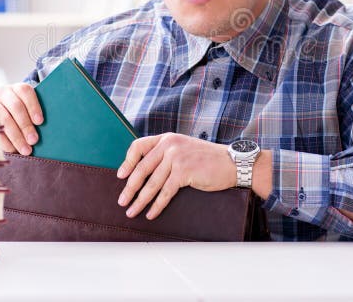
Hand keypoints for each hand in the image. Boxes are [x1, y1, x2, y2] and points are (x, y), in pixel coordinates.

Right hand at [0, 82, 42, 154]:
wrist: (9, 108)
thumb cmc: (28, 110)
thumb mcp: (32, 106)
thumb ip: (37, 113)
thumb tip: (46, 127)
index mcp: (18, 88)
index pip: (25, 92)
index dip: (33, 106)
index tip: (40, 122)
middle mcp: (4, 94)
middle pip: (16, 108)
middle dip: (25, 125)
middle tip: (34, 140)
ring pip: (5, 120)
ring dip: (16, 137)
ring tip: (26, 150)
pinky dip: (6, 142)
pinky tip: (14, 151)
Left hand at [116, 133, 234, 219]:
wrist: (231, 163)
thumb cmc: (208, 159)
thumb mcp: (184, 149)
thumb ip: (166, 154)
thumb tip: (145, 172)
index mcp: (167, 138)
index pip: (138, 146)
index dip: (127, 162)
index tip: (121, 176)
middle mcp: (169, 145)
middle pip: (142, 168)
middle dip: (130, 188)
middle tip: (122, 201)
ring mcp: (176, 158)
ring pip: (152, 183)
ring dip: (140, 200)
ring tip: (132, 211)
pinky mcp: (184, 172)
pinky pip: (165, 192)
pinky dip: (156, 205)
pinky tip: (151, 213)